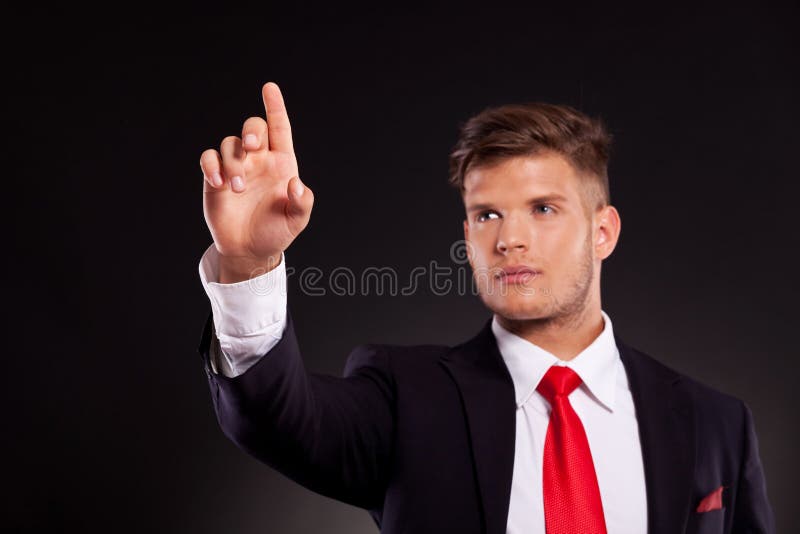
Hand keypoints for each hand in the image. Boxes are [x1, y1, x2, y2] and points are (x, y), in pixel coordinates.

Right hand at [200, 82, 313, 281]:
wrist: (249, 250)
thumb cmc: (275, 232)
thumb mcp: (296, 221)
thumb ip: (302, 202)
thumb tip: (295, 183)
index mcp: (281, 164)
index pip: (279, 128)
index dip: (275, 107)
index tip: (269, 88)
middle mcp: (258, 161)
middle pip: (253, 128)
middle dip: (251, 130)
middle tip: (252, 147)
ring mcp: (236, 167)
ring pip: (230, 144)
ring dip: (233, 162)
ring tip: (236, 188)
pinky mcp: (215, 178)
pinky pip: (209, 159)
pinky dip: (211, 164)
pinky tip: (219, 181)